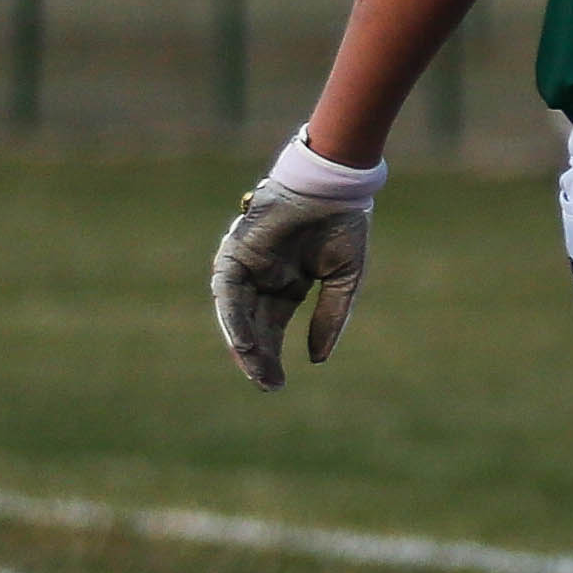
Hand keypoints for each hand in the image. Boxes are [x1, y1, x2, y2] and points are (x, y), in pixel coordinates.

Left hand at [211, 176, 371, 387]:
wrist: (334, 186)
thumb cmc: (343, 224)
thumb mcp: (343, 280)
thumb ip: (330, 318)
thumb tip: (317, 359)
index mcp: (286, 282)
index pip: (272, 326)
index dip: (273, 354)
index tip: (278, 383)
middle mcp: (262, 276)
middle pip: (253, 325)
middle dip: (258, 357)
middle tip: (267, 386)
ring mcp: (247, 264)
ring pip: (237, 313)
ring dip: (243, 343)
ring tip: (255, 370)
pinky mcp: (235, 252)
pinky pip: (229, 292)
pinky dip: (234, 318)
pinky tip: (244, 343)